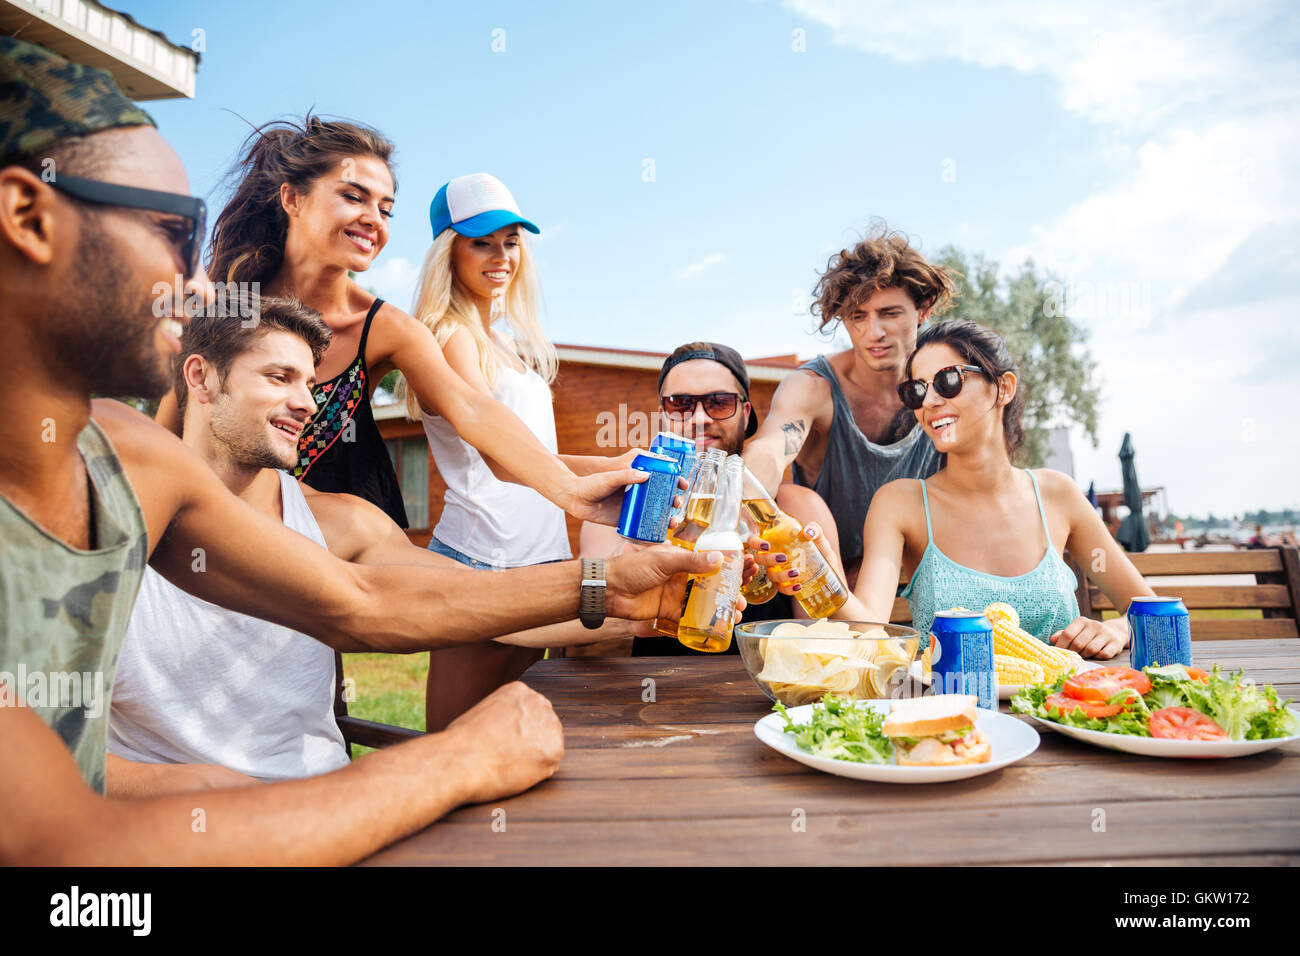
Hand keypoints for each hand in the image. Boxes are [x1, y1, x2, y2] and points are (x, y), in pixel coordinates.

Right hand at [442, 682, 563, 804]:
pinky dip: (536, 774)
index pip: (529, 711)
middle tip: (508, 756)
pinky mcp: (554, 750)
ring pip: (548, 746)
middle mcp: (539, 702)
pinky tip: (515, 772)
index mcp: (519, 690)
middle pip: (543, 726)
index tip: (506, 742)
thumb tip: (510, 730)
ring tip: (508, 764)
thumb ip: (503, 715)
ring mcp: (549, 725)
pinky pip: (550, 766)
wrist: (460, 760)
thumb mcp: (481, 713)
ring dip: (534, 758)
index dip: (519, 731)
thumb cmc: (460, 742)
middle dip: (531, 742)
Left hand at [560, 466, 688, 525]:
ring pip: (654, 512)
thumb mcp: (610, 477)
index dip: (674, 480)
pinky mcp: (625, 519)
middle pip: (661, 496)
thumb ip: (625, 476)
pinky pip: (642, 525)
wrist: (575, 499)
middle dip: (674, 500)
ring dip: (667, 517)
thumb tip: (646, 476)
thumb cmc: (591, 483)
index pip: (661, 477)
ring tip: (673, 522)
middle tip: (677, 503)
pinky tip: (661, 534)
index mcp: (637, 477)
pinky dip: (652, 530)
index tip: (683, 484)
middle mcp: (638, 492)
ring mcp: (632, 506)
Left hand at [605, 544, 746, 623]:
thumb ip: (691, 561)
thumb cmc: (632, 568)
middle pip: (710, 583)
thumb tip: (719, 558)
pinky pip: (689, 617)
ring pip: (703, 601)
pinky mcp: (669, 610)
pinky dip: (704, 621)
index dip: (727, 566)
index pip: (708, 559)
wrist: (610, 589)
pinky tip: (718, 625)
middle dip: (728, 591)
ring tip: (737, 613)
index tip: (745, 570)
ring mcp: (675, 593)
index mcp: (680, 558)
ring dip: (720, 607)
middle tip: (743, 599)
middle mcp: (680, 575)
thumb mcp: (664, 560)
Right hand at [748, 522, 823, 595]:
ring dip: (781, 575)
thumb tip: (807, 533)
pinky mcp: (787, 585)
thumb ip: (815, 530)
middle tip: (783, 558)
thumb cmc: (821, 551)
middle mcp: (773, 558)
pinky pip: (782, 589)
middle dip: (768, 560)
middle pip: (759, 559)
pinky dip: (789, 589)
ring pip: (771, 576)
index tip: (767, 546)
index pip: (755, 540)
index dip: (755, 543)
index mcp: (776, 543)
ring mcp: (779, 572)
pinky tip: (798, 586)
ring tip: (796, 572)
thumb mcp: (820, 539)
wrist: (833, 571)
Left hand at [1050, 617, 1127, 658]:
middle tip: (1073, 658)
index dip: (1062, 646)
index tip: (1060, 654)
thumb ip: (1064, 635)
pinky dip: (1098, 657)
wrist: (1115, 632)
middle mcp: (1094, 625)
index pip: (1067, 634)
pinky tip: (1096, 655)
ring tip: (1085, 655)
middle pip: (1077, 644)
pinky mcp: (1115, 643)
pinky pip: (1103, 655)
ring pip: (1090, 650)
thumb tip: (1052, 640)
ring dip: (1086, 656)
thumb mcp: (1077, 631)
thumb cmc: (1090, 634)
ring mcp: (1106, 634)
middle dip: (1074, 653)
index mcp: (1081, 621)